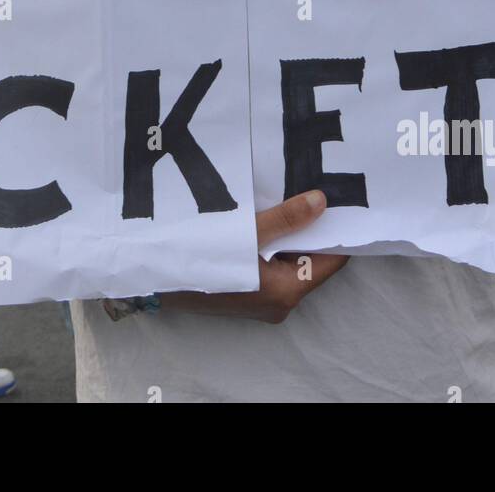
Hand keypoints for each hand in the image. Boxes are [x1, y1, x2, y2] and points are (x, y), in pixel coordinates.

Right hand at [162, 190, 348, 322]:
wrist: (155, 277)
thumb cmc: (203, 256)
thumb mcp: (247, 232)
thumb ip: (286, 218)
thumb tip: (322, 203)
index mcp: (287, 292)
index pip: (331, 261)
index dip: (335, 231)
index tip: (340, 201)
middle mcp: (279, 303)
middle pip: (309, 261)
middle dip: (310, 229)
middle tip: (313, 191)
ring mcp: (261, 301)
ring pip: (287, 263)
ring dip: (287, 236)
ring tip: (288, 199)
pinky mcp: (244, 294)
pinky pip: (269, 267)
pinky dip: (270, 245)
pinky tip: (263, 219)